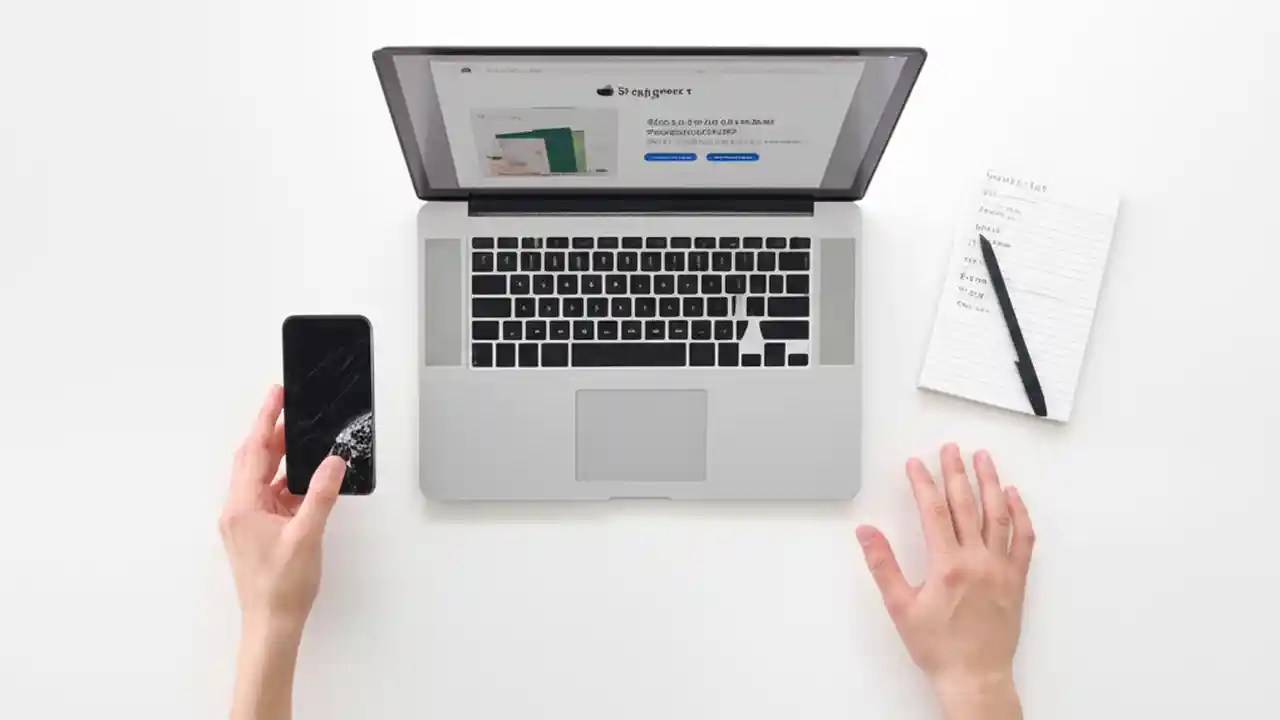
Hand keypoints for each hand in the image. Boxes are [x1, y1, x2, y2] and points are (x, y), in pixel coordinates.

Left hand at [220, 385, 345, 633]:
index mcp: (241, 506)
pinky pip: (269, 496)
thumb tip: (332, 462)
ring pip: (261, 477)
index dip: (265, 419)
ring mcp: (245, 521)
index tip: (276, 395)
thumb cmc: (282, 586)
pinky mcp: (255, 532)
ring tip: (302, 441)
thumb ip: (320, 494)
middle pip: (253, 459)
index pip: (253, 451)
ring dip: (280, 458)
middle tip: (289, 408)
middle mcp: (237, 510)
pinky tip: (304, 482)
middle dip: (272, 433)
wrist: (272, 623)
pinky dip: (285, 483)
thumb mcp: (307, 534)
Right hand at [856, 444, 1034, 719]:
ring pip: (997, 515)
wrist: (975, 676)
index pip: (934, 511)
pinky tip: (1013, 497)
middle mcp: (978, 561)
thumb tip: (867, 533)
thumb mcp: (900, 607)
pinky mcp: (1016, 579)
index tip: (916, 464)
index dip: (923, 483)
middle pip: (966, 505)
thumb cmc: (938, 647)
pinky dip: (1019, 515)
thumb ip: (883, 565)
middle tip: (949, 450)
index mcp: (947, 566)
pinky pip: (1023, 539)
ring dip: (990, 483)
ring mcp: (1001, 568)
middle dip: (955, 473)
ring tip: (983, 460)